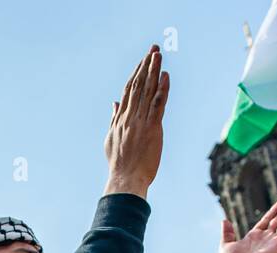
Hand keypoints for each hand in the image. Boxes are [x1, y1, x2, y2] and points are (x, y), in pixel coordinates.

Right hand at [104, 45, 169, 198]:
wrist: (125, 180)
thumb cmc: (119, 164)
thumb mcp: (110, 139)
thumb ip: (113, 119)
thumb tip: (114, 103)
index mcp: (120, 119)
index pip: (128, 91)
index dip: (136, 73)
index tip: (143, 60)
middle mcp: (129, 117)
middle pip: (138, 85)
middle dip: (146, 65)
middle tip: (154, 49)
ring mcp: (140, 122)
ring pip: (147, 91)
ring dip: (153, 71)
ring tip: (158, 54)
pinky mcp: (152, 129)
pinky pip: (158, 105)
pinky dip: (162, 89)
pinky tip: (165, 76)